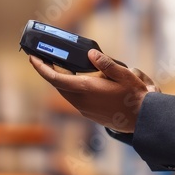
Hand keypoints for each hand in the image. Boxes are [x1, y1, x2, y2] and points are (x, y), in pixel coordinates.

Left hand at [29, 49, 150, 132]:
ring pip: (65, 92)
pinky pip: (74, 98)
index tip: (32, 57)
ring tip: (60, 65)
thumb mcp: (124, 75)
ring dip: (60, 80)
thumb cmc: (134, 96)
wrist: (142, 119)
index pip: (55, 79)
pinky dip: (70, 87)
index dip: (41, 68)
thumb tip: (91, 54)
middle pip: (58, 85)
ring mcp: (85, 109)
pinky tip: (78, 79)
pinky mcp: (90, 113)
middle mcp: (82, 101)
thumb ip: (106, 64)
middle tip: (44, 56)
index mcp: (87, 89)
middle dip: (49, 71)